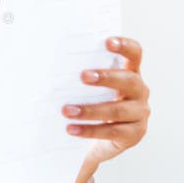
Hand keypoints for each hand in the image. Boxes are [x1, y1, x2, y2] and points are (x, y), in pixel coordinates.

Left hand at [61, 36, 149, 164]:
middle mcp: (139, 90)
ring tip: (66, 110)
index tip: (107, 42)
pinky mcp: (134, 134)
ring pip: (118, 110)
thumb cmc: (90, 104)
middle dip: (106, 77)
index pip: (134, 54)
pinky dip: (90, 131)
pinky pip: (112, 132)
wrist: (98, 140)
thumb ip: (78, 76)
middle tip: (83, 76)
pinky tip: (72, 129)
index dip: (124, 46)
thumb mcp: (87, 88)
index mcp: (129, 72)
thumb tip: (44, 64)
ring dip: (90, 110)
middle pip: (129, 80)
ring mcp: (139, 113)